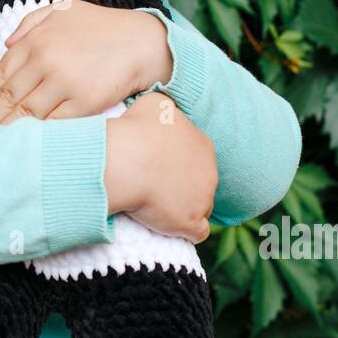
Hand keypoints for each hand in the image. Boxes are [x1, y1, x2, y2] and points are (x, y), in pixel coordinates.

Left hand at [0, 1, 172, 124]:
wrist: (144, 42)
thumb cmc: (103, 27)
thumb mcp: (64, 10)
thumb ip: (30, 23)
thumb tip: (7, 44)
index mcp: (36, 40)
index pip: (0, 75)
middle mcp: (45, 60)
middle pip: (8, 98)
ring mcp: (64, 82)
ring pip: (25, 114)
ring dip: (6, 131)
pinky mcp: (84, 102)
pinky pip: (52, 123)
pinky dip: (35, 135)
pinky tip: (24, 143)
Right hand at [104, 92, 217, 242]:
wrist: (127, 161)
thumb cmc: (136, 130)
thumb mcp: (156, 104)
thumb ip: (169, 110)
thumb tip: (166, 114)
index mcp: (202, 144)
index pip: (196, 158)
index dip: (178, 164)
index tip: (158, 167)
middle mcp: (210, 171)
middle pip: (201, 183)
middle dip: (183, 186)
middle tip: (156, 187)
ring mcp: (203, 198)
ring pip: (200, 207)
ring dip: (183, 208)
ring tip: (158, 208)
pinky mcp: (191, 222)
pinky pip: (198, 233)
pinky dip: (185, 231)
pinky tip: (171, 228)